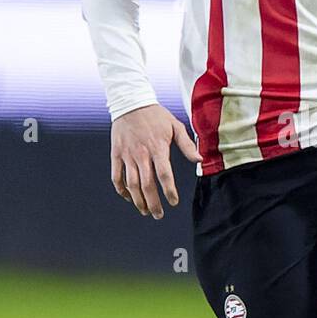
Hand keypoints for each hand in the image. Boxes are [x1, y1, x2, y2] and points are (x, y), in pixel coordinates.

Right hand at [111, 103, 199, 217]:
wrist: (130, 102)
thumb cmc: (156, 115)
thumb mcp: (175, 126)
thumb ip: (187, 145)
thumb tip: (199, 159)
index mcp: (158, 148)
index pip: (164, 174)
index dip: (169, 191)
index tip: (173, 202)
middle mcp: (141, 154)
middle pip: (146, 185)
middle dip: (153, 203)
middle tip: (159, 215)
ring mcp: (127, 155)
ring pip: (131, 184)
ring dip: (138, 200)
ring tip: (145, 211)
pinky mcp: (116, 154)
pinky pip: (116, 176)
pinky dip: (121, 190)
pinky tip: (129, 198)